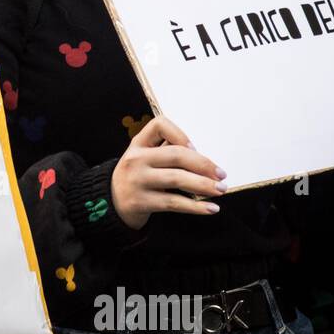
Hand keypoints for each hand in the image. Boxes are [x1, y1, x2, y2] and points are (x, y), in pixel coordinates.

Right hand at [110, 116, 226, 229]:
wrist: (112, 203)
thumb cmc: (138, 177)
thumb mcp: (144, 158)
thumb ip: (167, 152)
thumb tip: (205, 159)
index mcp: (138, 144)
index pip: (159, 125)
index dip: (180, 134)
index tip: (195, 148)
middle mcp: (135, 159)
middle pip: (176, 155)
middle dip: (203, 164)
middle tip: (221, 175)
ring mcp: (137, 181)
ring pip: (177, 179)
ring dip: (204, 185)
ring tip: (220, 189)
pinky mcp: (140, 202)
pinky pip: (173, 203)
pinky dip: (196, 207)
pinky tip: (211, 208)